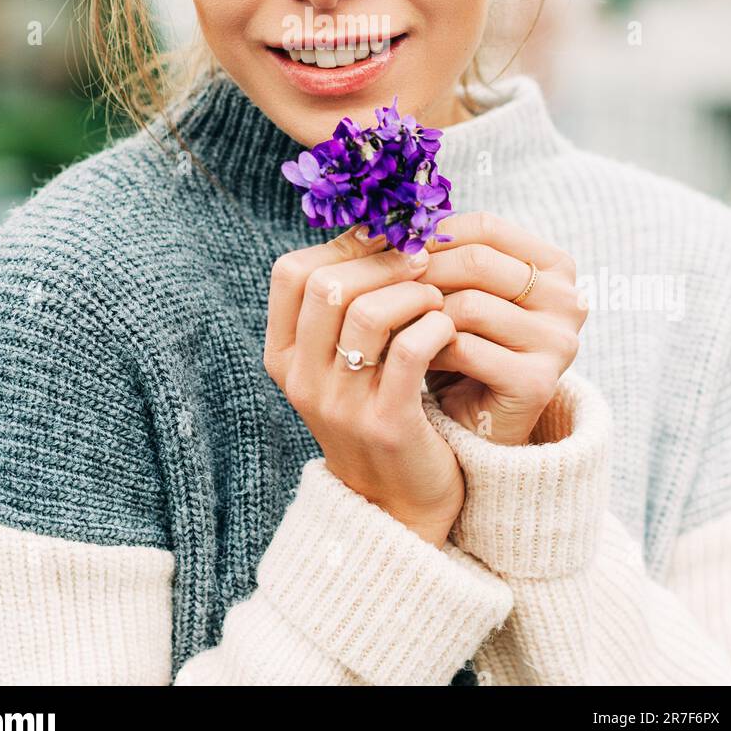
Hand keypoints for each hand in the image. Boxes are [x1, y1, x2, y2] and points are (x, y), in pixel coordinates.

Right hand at [263, 224, 467, 546]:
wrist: (397, 504)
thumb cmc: (377, 409)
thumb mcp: (342, 360)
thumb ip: (347, 303)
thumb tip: (379, 226)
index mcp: (283, 355)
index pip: (291, 273)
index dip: (341, 245)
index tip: (384, 240)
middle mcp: (300, 379)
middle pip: (328, 286)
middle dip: (382, 261)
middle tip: (421, 258)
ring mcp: (339, 404)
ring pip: (368, 313)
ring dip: (412, 292)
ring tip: (435, 296)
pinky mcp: (386, 423)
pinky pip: (410, 350)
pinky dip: (434, 325)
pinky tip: (446, 326)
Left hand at [413, 211, 587, 444]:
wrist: (476, 421)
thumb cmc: (464, 343)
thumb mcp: (461, 289)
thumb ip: (446, 253)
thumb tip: (392, 223)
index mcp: (555, 266)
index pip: (486, 226)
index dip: (433, 233)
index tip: (393, 246)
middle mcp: (567, 299)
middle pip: (477, 261)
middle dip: (422, 271)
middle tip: (382, 284)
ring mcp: (558, 343)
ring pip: (470, 305)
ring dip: (423, 314)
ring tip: (396, 323)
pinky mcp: (537, 383)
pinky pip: (467, 348)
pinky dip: (431, 349)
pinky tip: (414, 357)